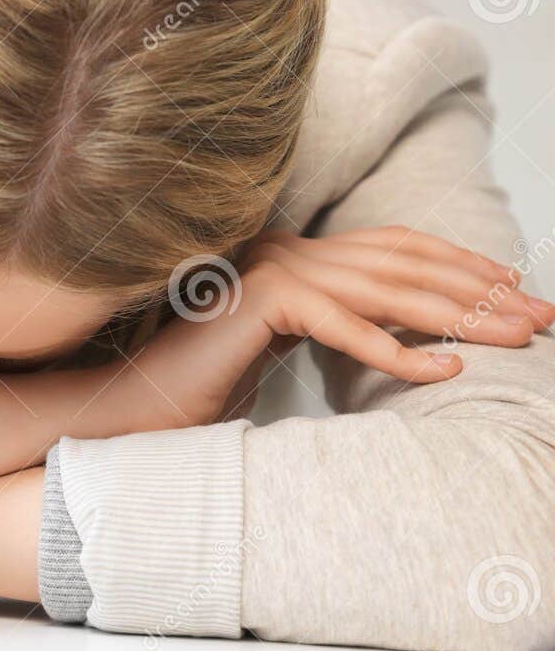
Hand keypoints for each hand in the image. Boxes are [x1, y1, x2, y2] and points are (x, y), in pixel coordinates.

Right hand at [132, 226, 551, 427]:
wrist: (136, 404)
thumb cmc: (204, 388)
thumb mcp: (284, 348)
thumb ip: (334, 322)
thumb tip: (411, 330)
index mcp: (292, 253)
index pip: (394, 246)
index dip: (461, 264)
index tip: (516, 292)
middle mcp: (285, 250)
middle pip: (403, 262)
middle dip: (480, 289)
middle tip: (540, 317)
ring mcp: (270, 270)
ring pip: (386, 288)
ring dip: (460, 318)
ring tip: (513, 339)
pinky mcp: (259, 302)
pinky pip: (345, 326)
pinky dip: (400, 352)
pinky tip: (447, 371)